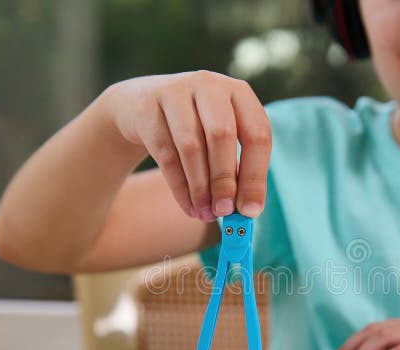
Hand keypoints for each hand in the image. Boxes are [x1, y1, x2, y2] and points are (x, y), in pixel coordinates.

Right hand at [102, 71, 270, 221]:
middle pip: (222, 136)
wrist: (141, 104)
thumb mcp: (221, 137)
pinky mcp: (147, 108)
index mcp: (239, 92)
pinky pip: (166, 155)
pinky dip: (180, 187)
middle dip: (225, 180)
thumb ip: (237, 169)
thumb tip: (247, 210)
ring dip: (200, 188)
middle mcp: (209, 85)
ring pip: (191, 147)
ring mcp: (175, 92)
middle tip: (224, 212)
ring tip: (205, 214)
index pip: (257, 133)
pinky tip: (189, 207)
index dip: (256, 175)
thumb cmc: (195, 127)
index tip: (251, 210)